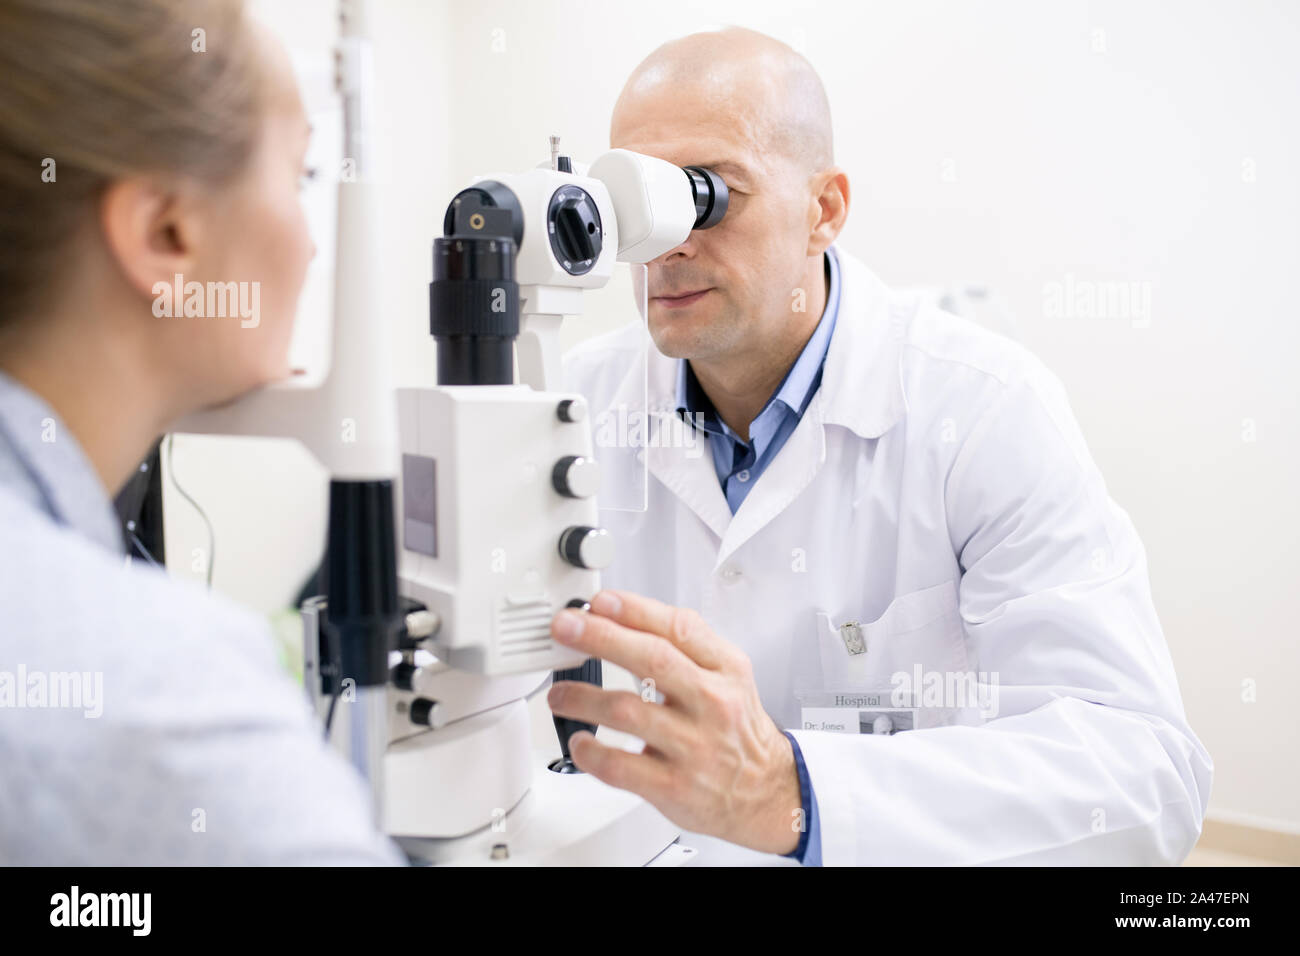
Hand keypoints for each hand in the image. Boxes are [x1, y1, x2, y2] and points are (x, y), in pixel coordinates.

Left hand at [547, 589, 804, 854]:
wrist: (763, 792)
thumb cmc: (735, 728)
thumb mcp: (729, 675)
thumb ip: (686, 644)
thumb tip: (621, 616)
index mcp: (726, 669)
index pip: (679, 628)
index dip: (635, 610)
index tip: (600, 601)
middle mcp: (712, 703)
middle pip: (652, 660)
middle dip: (601, 638)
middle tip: (565, 628)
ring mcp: (694, 746)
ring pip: (627, 712)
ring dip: (583, 697)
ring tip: (559, 695)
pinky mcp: (674, 786)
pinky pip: (620, 766)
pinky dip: (591, 752)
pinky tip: (580, 741)